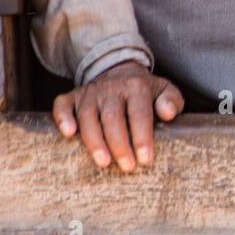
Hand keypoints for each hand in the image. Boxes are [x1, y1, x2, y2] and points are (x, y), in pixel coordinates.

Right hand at [52, 60, 183, 172]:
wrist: (118, 68)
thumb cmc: (144, 90)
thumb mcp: (164, 90)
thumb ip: (171, 101)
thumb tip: (167, 113)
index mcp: (136, 86)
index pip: (139, 112)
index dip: (142, 136)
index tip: (145, 159)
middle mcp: (111, 88)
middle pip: (112, 117)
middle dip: (119, 144)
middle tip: (127, 167)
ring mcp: (90, 92)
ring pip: (88, 115)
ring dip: (94, 140)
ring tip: (103, 162)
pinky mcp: (73, 96)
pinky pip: (63, 104)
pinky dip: (63, 118)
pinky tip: (68, 134)